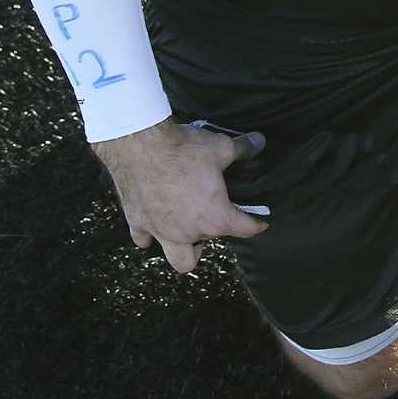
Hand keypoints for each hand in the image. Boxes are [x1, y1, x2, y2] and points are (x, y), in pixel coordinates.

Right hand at [93, 118, 268, 273]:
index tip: (260, 223)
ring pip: (174, 257)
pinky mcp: (137, 222)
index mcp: (214, 218)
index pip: (245, 228)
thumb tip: (258, 142)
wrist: (140, 146)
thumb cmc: (184, 150)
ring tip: (185, 229)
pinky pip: (143, 239)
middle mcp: (187, 232)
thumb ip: (243, 149)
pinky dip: (149, 235)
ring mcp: (160, 231)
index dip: (257, 224)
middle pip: (198, 255)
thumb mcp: (222, 147)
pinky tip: (155, 222)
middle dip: (207, 243)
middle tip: (211, 221)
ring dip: (181, 247)